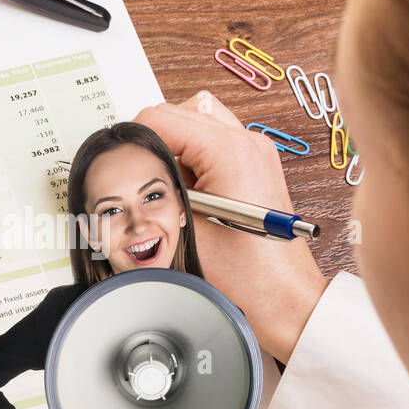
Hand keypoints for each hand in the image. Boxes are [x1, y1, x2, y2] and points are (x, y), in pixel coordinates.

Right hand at [136, 91, 328, 362]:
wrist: (284, 297)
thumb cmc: (246, 274)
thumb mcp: (182, 227)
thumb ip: (153, 188)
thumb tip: (130, 169)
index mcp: (229, 150)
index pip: (161, 118)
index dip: (135, 142)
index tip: (124, 166)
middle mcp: (247, 142)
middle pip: (181, 111)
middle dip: (157, 141)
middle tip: (146, 178)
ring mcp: (256, 151)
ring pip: (199, 121)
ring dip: (178, 146)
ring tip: (172, 185)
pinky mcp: (257, 164)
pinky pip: (216, 141)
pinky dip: (196, 156)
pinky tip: (191, 191)